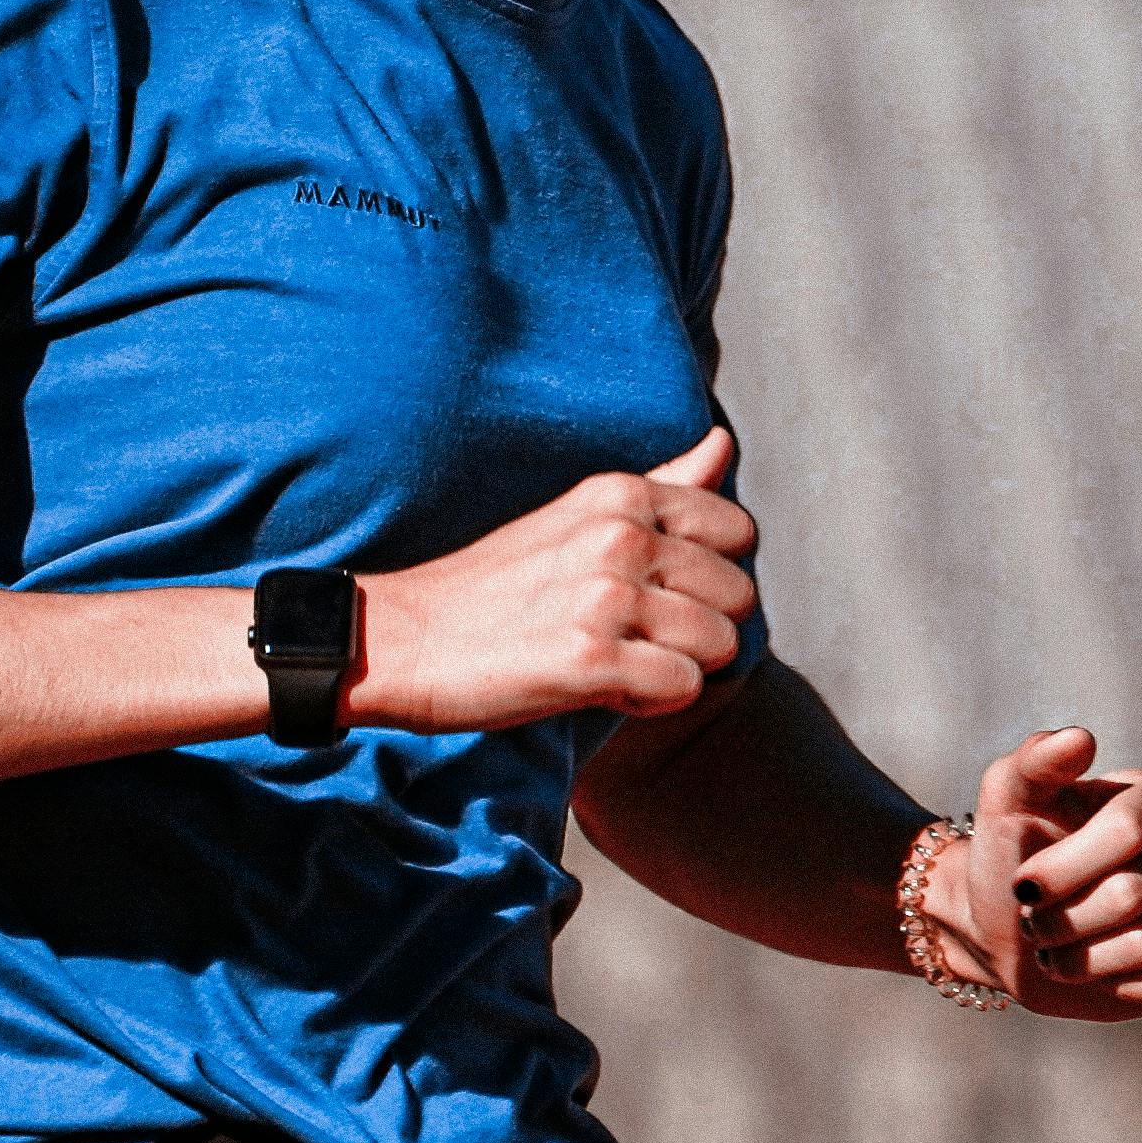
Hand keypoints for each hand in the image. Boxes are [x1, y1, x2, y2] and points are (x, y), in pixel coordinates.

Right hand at [348, 426, 759, 731]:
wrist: (402, 639)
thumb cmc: (493, 585)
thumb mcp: (579, 515)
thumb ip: (662, 484)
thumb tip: (720, 441)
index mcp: (621, 495)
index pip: (739, 531)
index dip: (712, 575)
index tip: (660, 593)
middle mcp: (620, 536)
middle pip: (739, 595)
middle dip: (703, 628)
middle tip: (635, 637)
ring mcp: (604, 597)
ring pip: (719, 645)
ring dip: (678, 668)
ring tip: (618, 663)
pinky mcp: (588, 660)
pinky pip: (682, 687)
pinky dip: (653, 701)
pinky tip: (606, 688)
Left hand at [939, 725, 1141, 1019]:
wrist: (1007, 929)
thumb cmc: (1012, 854)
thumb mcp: (1007, 800)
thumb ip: (1035, 762)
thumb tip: (1080, 740)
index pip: (1126, 831)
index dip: (1063, 869)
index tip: (1021, 887)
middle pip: (1132, 893)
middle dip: (1063, 919)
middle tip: (1032, 922)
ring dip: (1081, 958)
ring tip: (1053, 949)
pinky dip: (1133, 985)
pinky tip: (1102, 975)